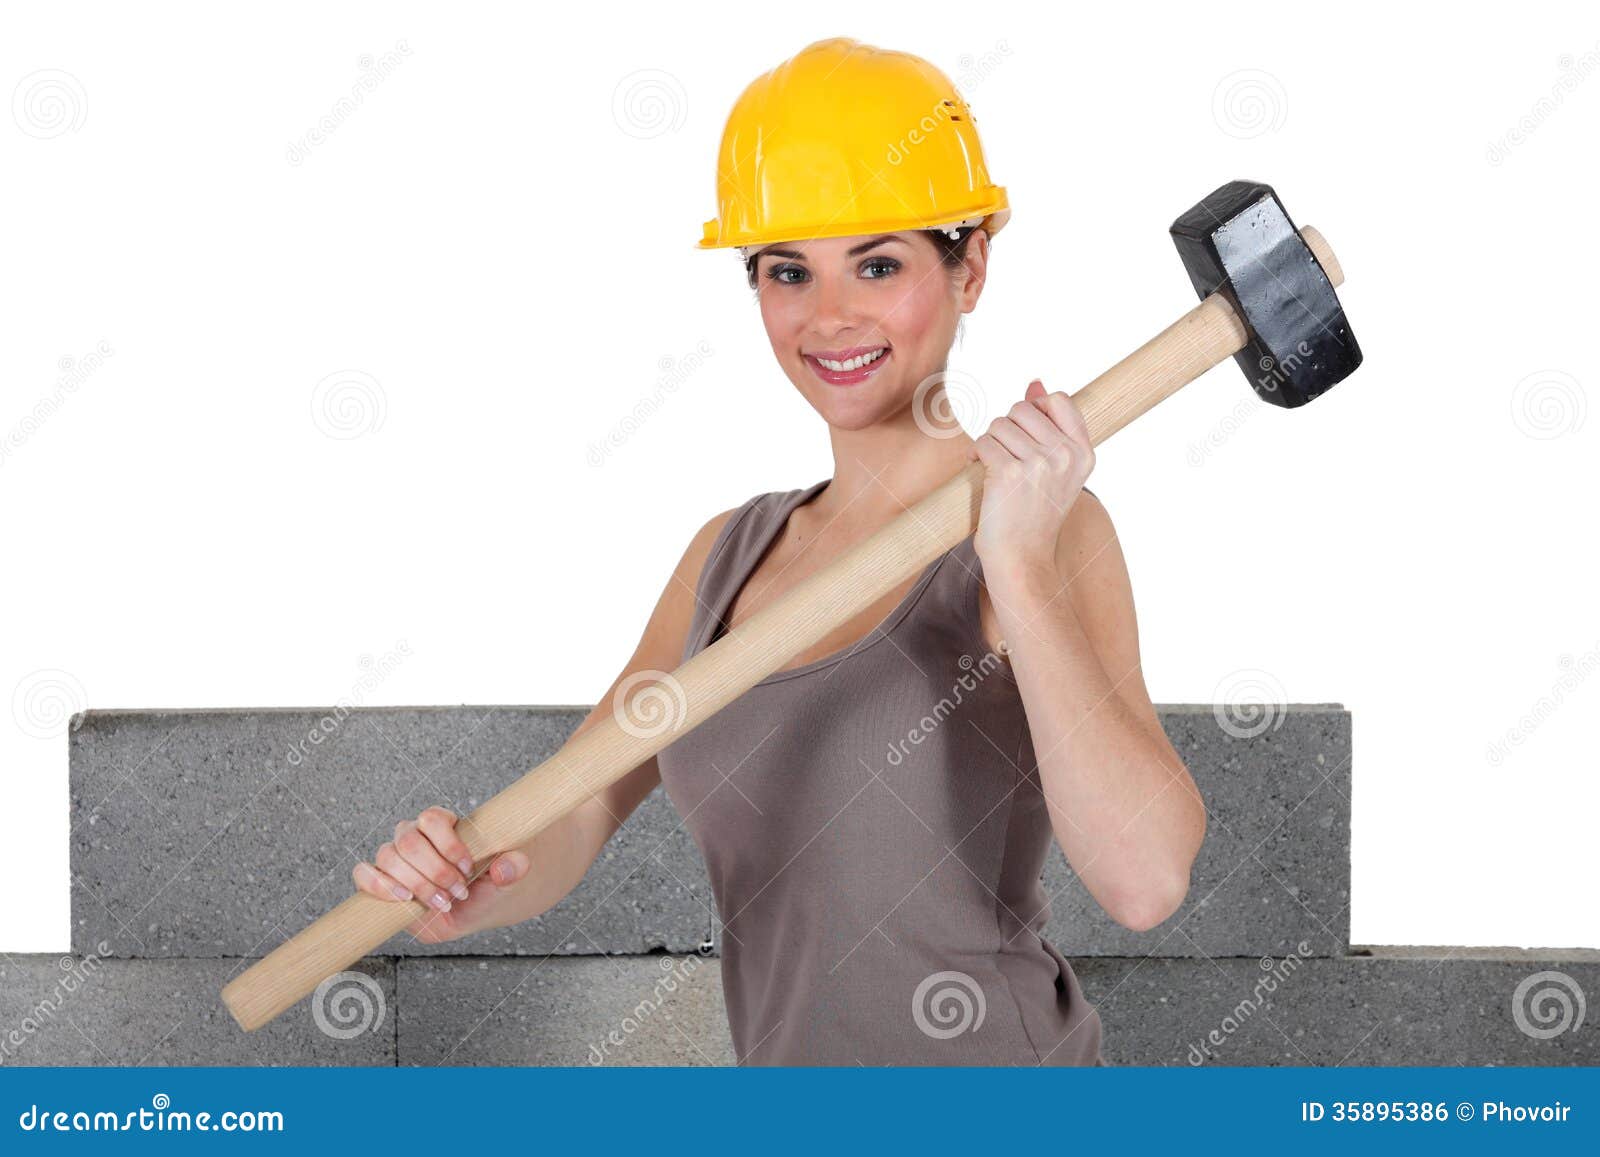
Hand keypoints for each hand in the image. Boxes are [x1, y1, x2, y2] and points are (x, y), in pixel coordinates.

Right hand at [352, 805, 530, 943]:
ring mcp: (396, 860)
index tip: (468, 869)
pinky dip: (378, 886)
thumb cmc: (490, 887)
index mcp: (443, 826)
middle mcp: (415, 838)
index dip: (448, 844)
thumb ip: (513, 869)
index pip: (432, 817)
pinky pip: (363, 874)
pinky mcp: (382, 883)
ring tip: (439, 901)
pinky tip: (403, 899)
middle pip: (408, 840)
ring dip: (415, 882)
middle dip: (434, 870)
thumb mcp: (509, 879)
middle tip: (457, 891)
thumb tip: (505, 868)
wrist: (477, 909)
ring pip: (387, 856)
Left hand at [967, 379, 1094, 583]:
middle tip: (1009, 458)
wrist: (1022, 557)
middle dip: (1007, 429)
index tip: (1027, 436)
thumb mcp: (1055, 469)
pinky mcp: (1009, 472)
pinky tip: (982, 474)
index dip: (1035, 410)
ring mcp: (1039, 463)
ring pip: (999, 424)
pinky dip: (976, 456)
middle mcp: (1066, 456)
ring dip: (990, 443)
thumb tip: (1035, 383)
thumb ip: (1049, 425)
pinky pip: (983, 442)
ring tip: (997, 469)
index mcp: (1084, 453)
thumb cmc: (1034, 514)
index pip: (1060, 400)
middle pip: (1022, 409)